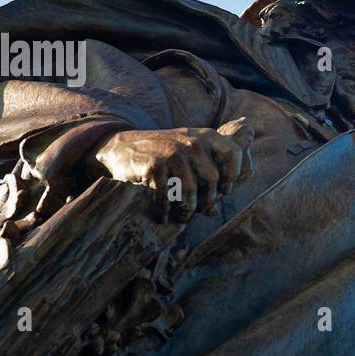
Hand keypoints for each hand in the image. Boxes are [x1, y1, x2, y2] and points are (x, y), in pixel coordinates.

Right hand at [92, 118, 252, 221]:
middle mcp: (192, 142)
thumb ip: (206, 171)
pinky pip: (166, 197)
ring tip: (181, 218)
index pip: (234, 153)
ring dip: (186, 211)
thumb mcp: (187, 152)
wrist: (120, 147)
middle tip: (197, 212)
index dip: (232, 176)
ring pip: (191, 191)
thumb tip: (215, 210)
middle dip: (207, 201)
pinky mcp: (154, 166)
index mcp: (205, 137)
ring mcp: (172, 153)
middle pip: (213, 179)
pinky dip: (165, 211)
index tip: (223, 190)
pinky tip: (162, 216)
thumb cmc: (160, 155)